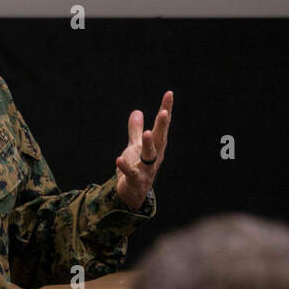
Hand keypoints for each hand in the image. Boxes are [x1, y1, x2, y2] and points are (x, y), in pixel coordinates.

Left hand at [115, 91, 172, 209]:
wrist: (132, 195)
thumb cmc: (136, 168)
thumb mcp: (135, 147)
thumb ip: (135, 130)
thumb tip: (137, 111)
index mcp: (156, 147)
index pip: (162, 126)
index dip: (166, 109)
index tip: (169, 94)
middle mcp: (155, 157)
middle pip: (160, 139)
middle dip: (162, 126)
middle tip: (165, 112)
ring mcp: (146, 169)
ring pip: (150, 156)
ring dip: (149, 145)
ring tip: (148, 133)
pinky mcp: (136, 180)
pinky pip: (131, 173)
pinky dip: (125, 167)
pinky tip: (119, 159)